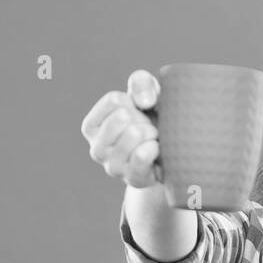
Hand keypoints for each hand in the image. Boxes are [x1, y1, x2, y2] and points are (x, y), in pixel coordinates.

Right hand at [80, 69, 163, 186]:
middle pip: (122, 117)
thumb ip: (141, 83)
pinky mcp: (132, 179)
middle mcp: (96, 149)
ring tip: (153, 139)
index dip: (134, 102)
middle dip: (143, 118)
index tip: (138, 114)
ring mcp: (112, 167)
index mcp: (91, 127)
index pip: (114, 101)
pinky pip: (142, 154)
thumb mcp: (147, 93)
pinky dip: (155, 147)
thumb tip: (144, 102)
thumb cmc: (152, 120)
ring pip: (133, 134)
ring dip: (152, 132)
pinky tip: (156, 149)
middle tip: (148, 129)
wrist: (171, 155)